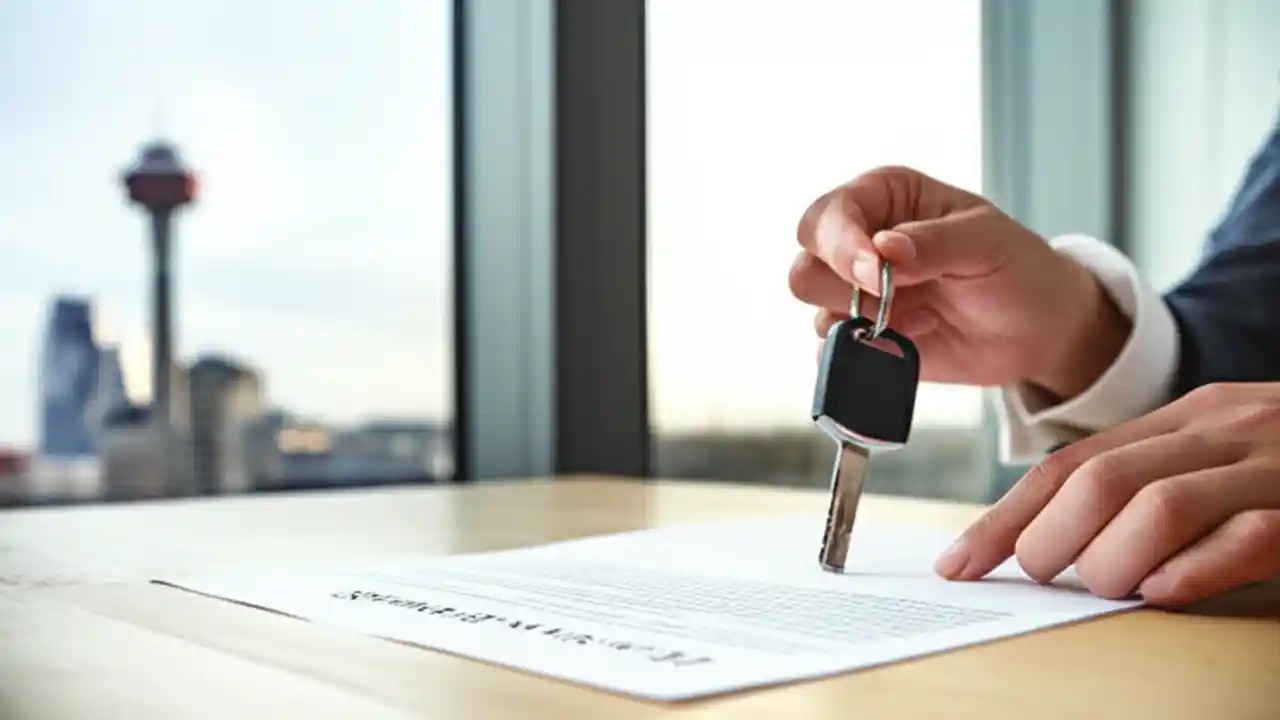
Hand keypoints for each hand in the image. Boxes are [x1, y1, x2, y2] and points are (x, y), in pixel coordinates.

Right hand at [790, 166, 1128, 398]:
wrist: (1038, 331)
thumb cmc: (1016, 269)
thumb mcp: (987, 243)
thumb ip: (933, 242)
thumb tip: (882, 248)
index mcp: (882, 198)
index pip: (828, 217)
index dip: (842, 247)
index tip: (877, 275)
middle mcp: (858, 242)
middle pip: (805, 266)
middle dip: (844, 290)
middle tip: (894, 298)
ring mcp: (855, 292)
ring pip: (815, 310)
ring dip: (867, 321)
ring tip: (924, 316)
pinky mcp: (861, 336)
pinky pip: (833, 350)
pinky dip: (870, 350)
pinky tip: (916, 339)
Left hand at [935, 382, 1279, 605]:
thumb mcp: (1216, 457)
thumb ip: (1147, 483)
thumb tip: (1050, 540)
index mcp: (1183, 419)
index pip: (1066, 465)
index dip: (1003, 518)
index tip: (959, 564)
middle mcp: (1220, 430)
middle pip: (1097, 482)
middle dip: (1046, 540)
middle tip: (1039, 579)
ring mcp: (1272, 464)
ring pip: (1157, 503)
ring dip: (1109, 560)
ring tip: (1101, 588)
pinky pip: (1246, 535)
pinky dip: (1193, 569)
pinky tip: (1161, 592)